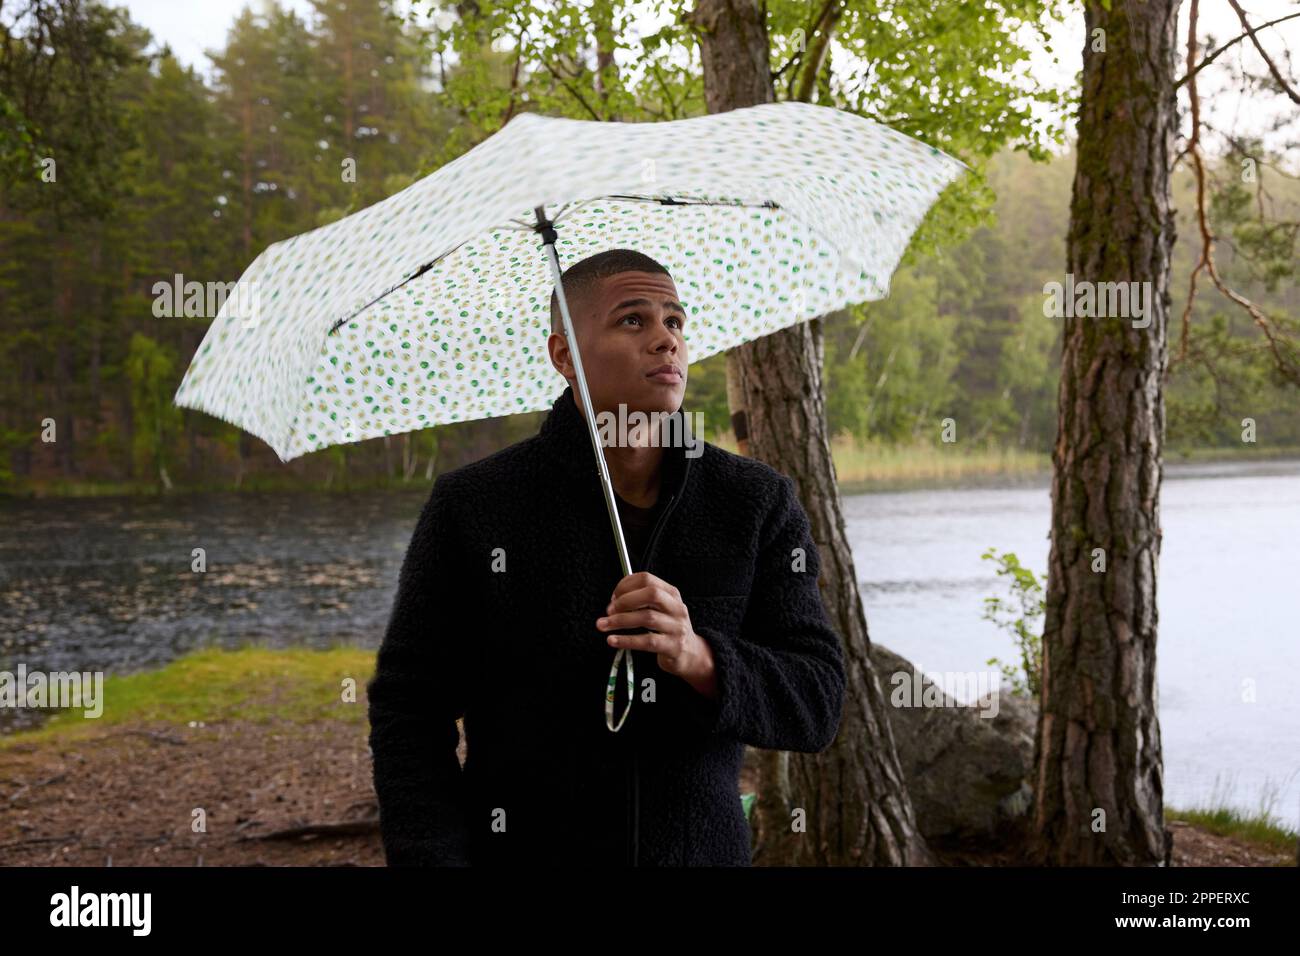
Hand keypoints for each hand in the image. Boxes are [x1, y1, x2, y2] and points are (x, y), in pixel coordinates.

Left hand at [596, 571, 716, 698]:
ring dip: (620, 621)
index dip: (626, 585)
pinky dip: (627, 640)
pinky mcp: (673, 646)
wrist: (690, 654)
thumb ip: (642, 600)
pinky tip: (613, 640)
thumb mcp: (662, 609)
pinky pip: (647, 641)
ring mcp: (677, 627)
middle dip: (625, 600)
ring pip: (647, 618)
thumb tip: (614, 600)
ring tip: (604, 625)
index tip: (613, 596)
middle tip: (609, 610)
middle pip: (651, 594)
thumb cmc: (669, 629)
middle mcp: (676, 608)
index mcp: (672, 594)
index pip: (647, 579)